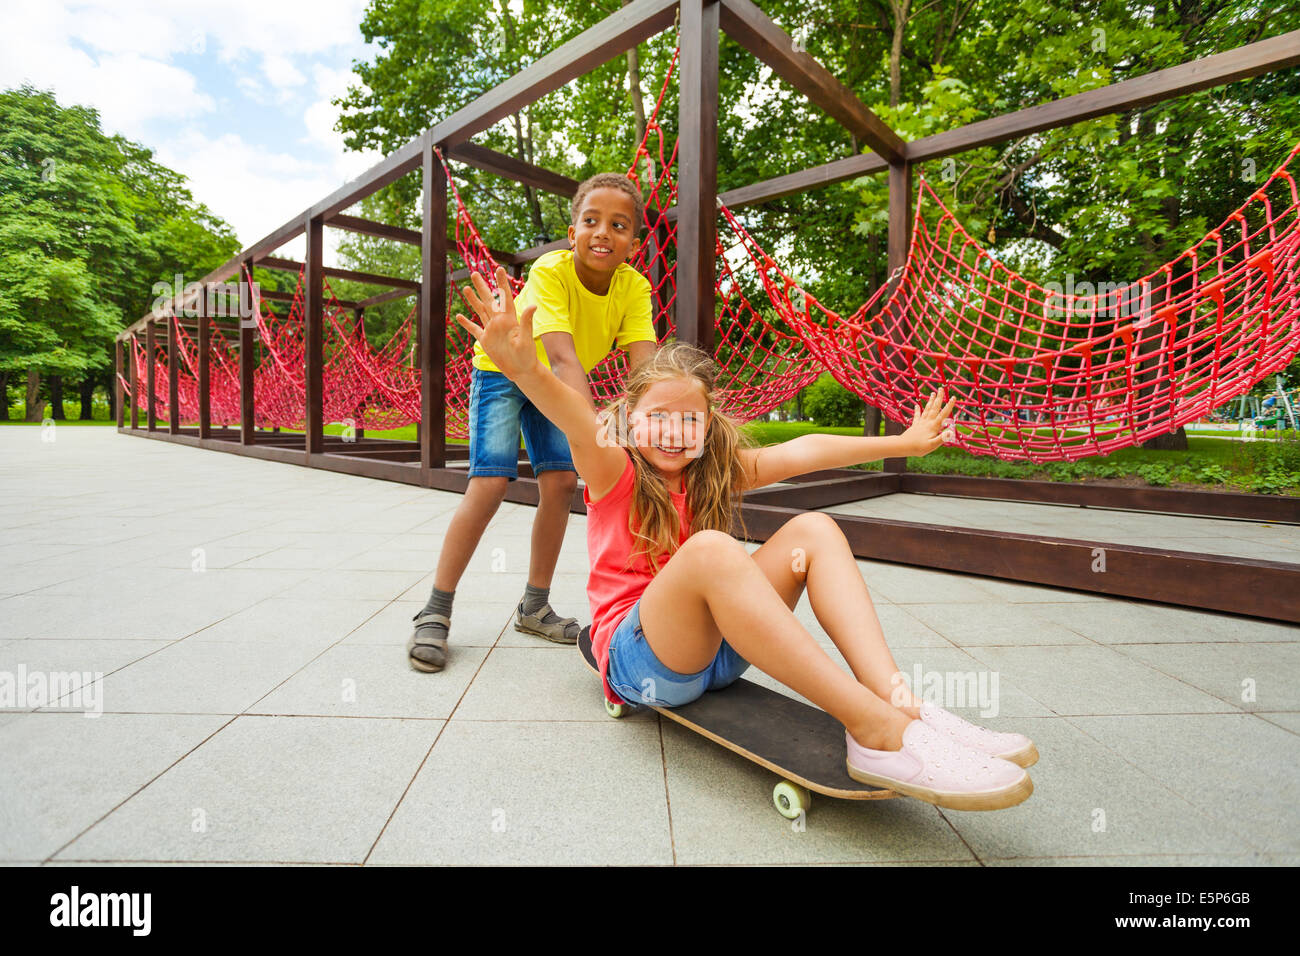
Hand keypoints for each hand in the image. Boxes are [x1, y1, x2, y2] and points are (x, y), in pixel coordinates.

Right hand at [452, 265, 538, 379]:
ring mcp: (491, 330)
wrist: (521, 370)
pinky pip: (474, 329)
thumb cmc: (527, 356)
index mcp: (509, 319)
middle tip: (474, 272)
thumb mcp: (526, 339)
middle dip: (482, 286)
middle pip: (488, 300)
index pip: (504, 297)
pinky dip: (466, 323)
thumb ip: (527, 322)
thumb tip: (533, 305)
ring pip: (480, 311)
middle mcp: (499, 321)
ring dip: (473, 300)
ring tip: (466, 288)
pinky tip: (459, 316)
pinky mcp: (486, 340)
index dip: (501, 283)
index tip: (498, 269)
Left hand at [901, 387, 957, 455]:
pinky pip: (917, 416)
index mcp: (933, 426)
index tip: (953, 397)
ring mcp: (921, 423)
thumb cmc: (919, 448)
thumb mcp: (932, 445)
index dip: (949, 406)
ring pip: (927, 410)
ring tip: (933, 393)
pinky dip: (917, 410)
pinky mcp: (915, 425)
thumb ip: (942, 438)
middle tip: (941, 388)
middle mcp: (927, 422)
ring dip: (930, 401)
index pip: (943, 414)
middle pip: (935, 408)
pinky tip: (916, 405)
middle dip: (939, 398)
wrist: (903, 447)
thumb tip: (951, 432)